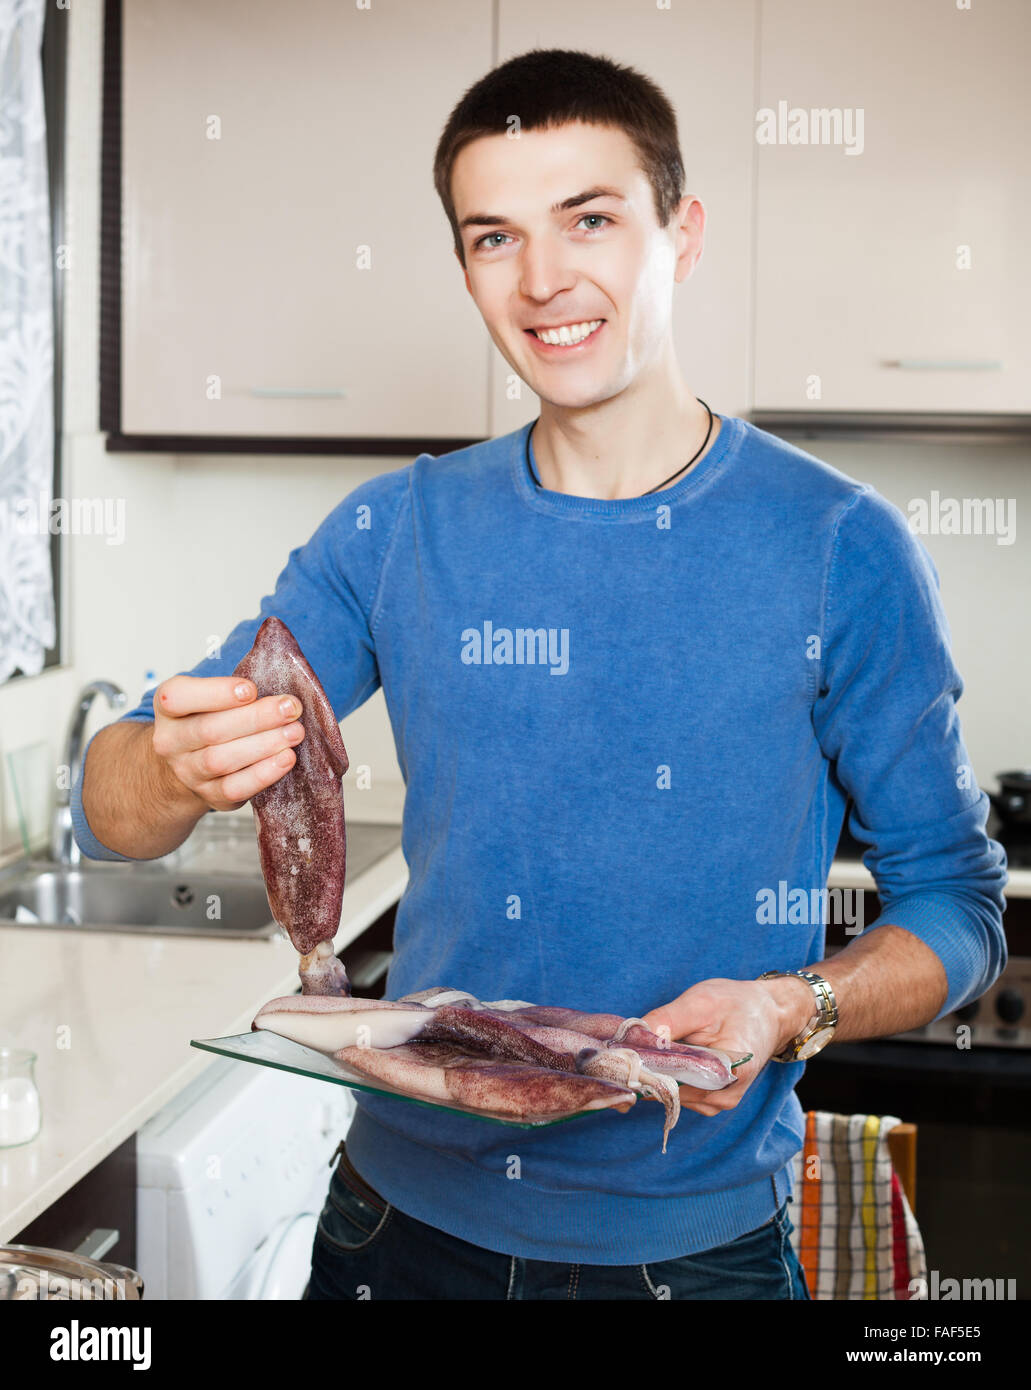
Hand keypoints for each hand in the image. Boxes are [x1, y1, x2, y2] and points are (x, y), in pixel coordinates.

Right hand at [150, 674, 305, 812]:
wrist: (193, 762)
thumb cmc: (211, 718)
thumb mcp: (212, 694)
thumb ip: (239, 685)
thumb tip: (283, 665)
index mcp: (169, 707)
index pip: (179, 697)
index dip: (216, 693)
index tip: (251, 689)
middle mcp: (171, 741)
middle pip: (209, 730)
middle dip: (255, 718)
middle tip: (290, 708)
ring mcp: (188, 772)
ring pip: (220, 760)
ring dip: (263, 745)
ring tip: (294, 732)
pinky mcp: (209, 795)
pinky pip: (234, 788)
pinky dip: (263, 774)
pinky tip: (286, 758)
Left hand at [639, 976, 812, 1116]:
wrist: (769, 1013)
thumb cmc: (737, 1003)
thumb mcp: (701, 1002)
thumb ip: (667, 1020)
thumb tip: (631, 1037)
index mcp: (728, 1072)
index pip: (672, 1078)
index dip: (641, 1065)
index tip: (617, 1051)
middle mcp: (723, 1096)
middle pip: (669, 1090)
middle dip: (644, 1068)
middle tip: (624, 1044)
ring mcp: (717, 1103)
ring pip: (670, 1093)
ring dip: (654, 1072)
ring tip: (646, 1044)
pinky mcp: (711, 1101)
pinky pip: (678, 1092)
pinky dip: (666, 1075)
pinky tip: (662, 1055)